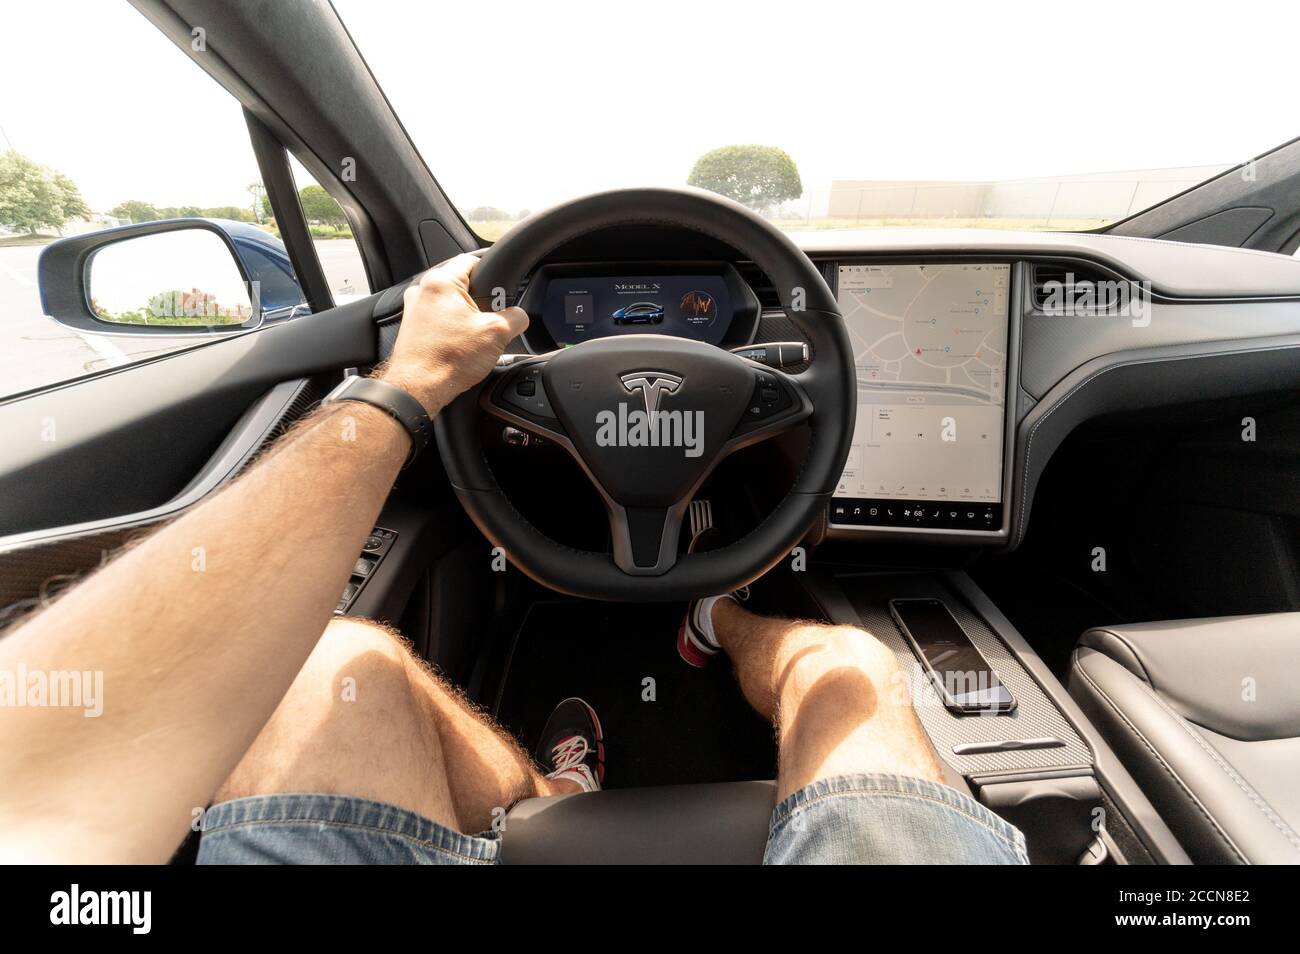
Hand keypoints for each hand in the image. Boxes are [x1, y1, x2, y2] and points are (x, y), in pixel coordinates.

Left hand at [378, 253, 528, 415]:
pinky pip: (440, 319)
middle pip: (462, 283)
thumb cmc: (446, 360)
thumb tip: (520, 316)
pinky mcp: (413, 328)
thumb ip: (516, 317)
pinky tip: (462, 346)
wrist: (418, 389)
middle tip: (491, 318)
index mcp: (441, 282)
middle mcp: (423, 291)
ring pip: (451, 303)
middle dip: (481, 299)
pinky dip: (453, 328)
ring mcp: (415, 309)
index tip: (501, 290)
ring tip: (476, 336)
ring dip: (467, 316)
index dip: (493, 273)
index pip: (473, 260)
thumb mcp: (497, 334)